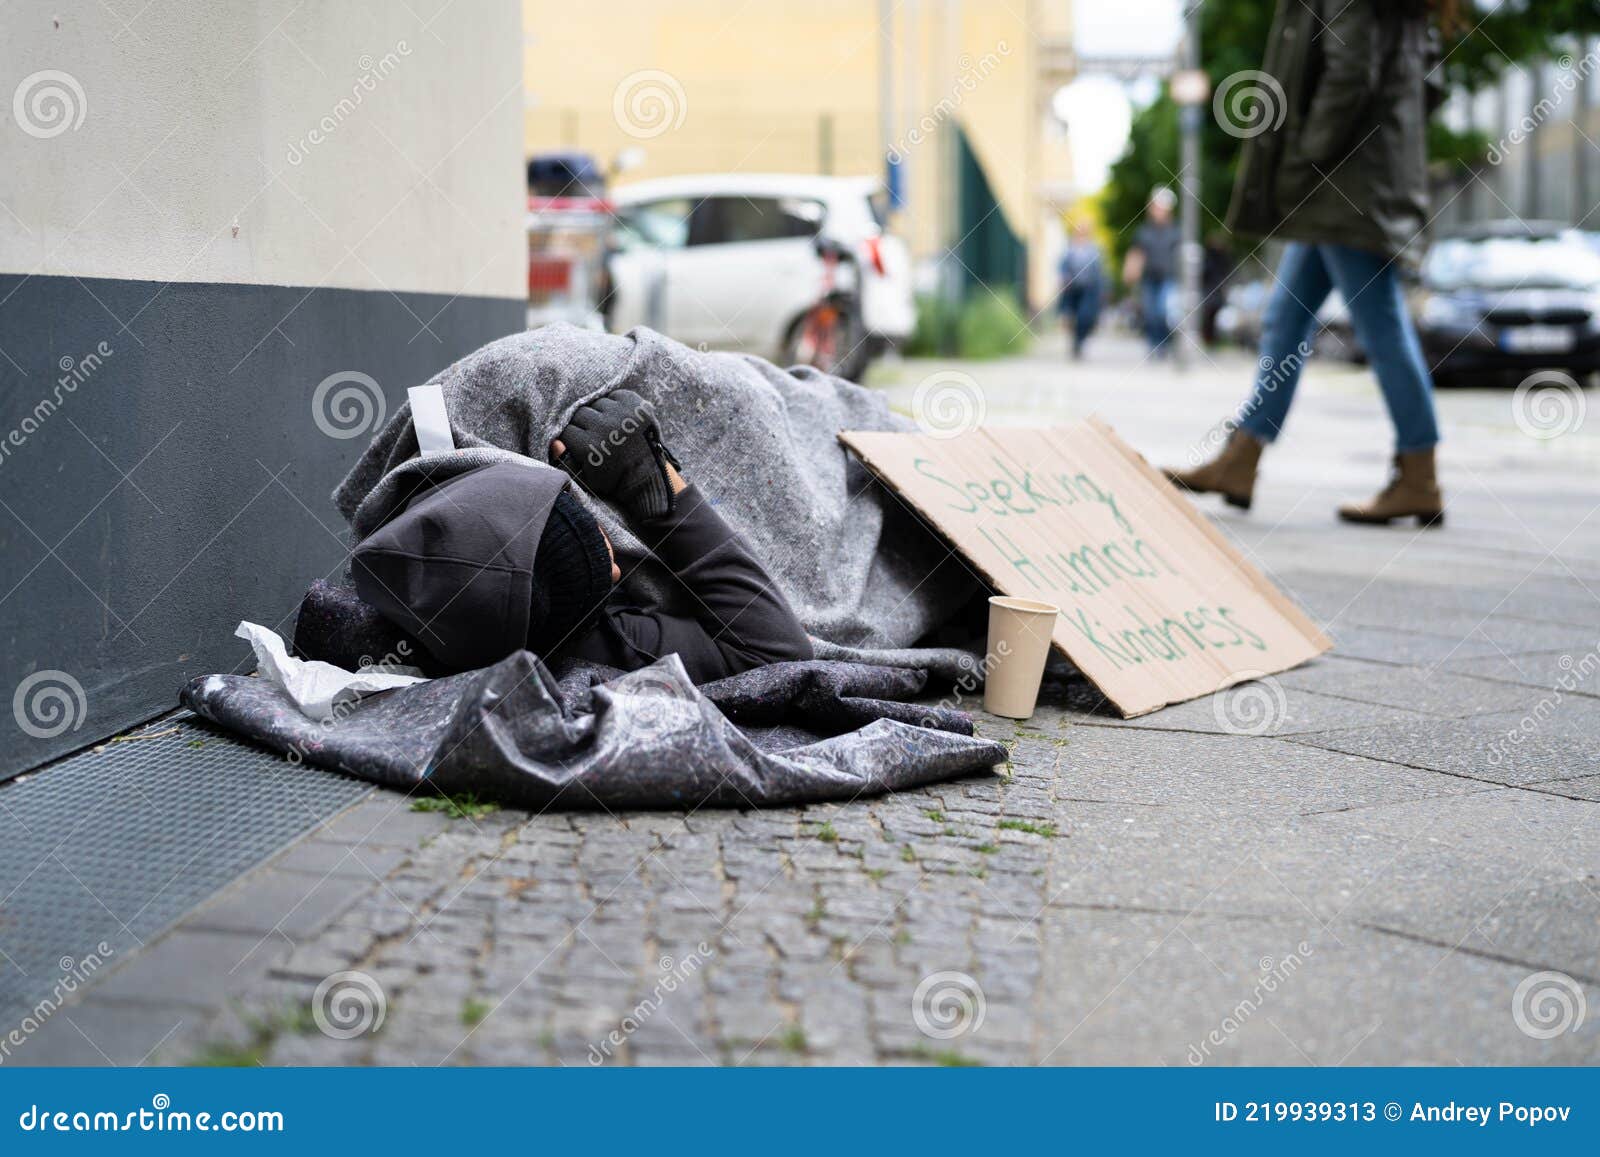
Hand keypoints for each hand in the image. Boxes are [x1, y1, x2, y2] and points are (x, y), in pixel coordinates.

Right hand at [550, 389, 680, 519]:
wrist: (647, 474)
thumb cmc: (611, 478)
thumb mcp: (585, 478)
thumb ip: (565, 461)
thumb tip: (554, 441)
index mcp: (590, 446)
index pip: (567, 430)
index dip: (572, 437)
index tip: (581, 444)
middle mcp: (605, 427)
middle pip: (580, 413)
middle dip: (583, 424)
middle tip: (594, 435)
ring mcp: (623, 414)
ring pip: (597, 403)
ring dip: (599, 414)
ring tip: (607, 428)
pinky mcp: (636, 404)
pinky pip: (615, 396)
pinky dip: (615, 405)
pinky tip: (619, 420)